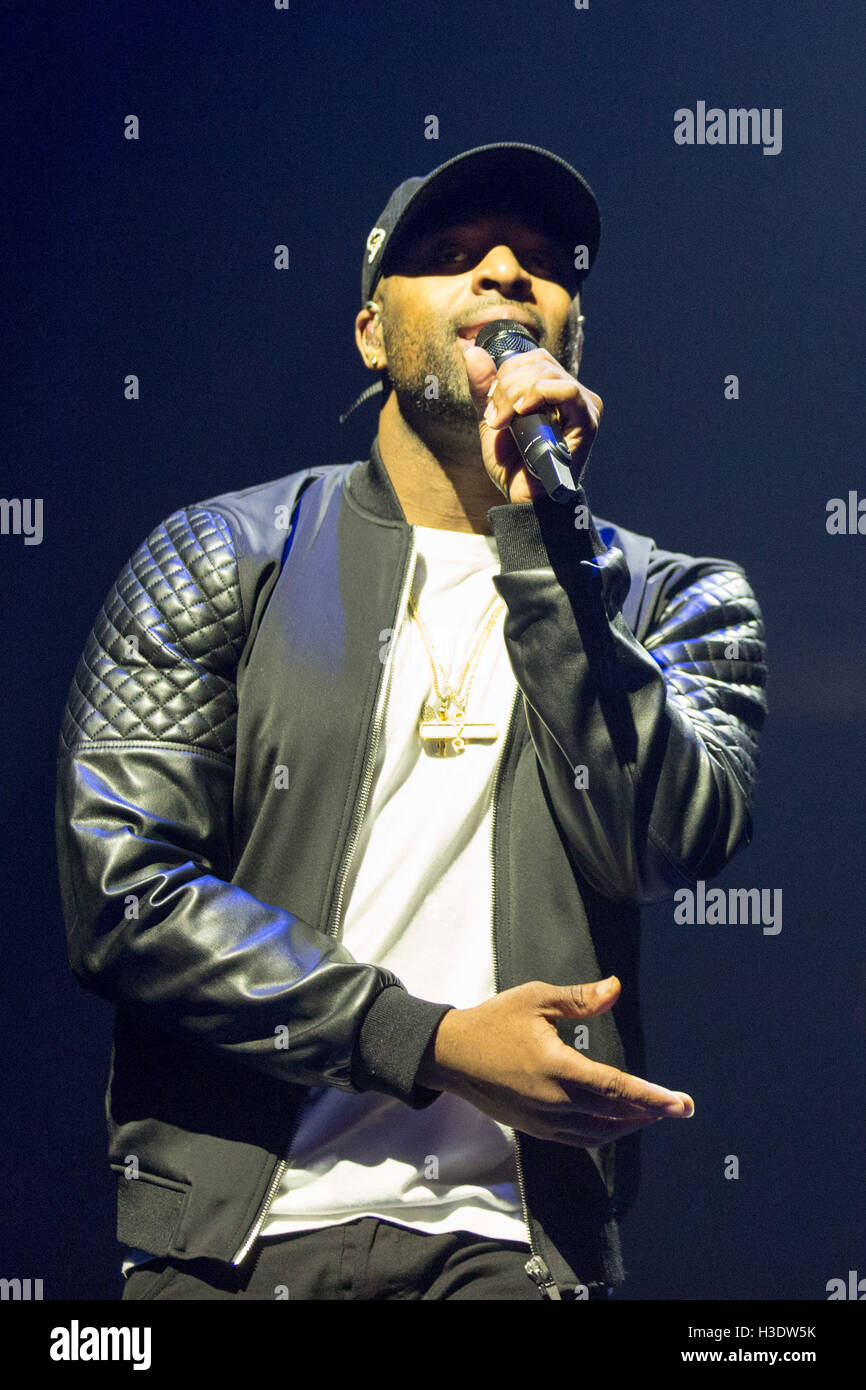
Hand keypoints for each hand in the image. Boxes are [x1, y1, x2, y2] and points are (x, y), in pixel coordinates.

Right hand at [417, 976, 693, 1146]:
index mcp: (557, 1068)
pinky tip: (615, 1123)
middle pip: (614, 1114)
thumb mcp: (536, 999)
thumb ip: (579, 998)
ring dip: (629, 1125)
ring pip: (599, 1133)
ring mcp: (543, 1120)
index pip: (616, 1088)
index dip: (653, 1097)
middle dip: (652, 1112)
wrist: (451, 1055)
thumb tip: (615, 988)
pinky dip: (603, 1134)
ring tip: (653, 1114)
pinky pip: (578, 1139)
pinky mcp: (534, 1129)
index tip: (681, 1104)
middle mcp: (553, 1101)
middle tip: (680, 1108)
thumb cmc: (494, 1021)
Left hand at [459, 339, 602, 504]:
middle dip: (506, 384)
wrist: (524, 499)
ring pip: (547, 372)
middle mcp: (572, 395)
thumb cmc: (513, 465)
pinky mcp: (588, 420)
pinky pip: (566, 390)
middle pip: (538, 361)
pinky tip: (522, 413)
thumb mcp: (491, 420)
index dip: (505, 373)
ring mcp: (583, 406)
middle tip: (496, 416)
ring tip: (504, 421)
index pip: (533, 358)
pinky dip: (538, 394)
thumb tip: (472, 351)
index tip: (491, 405)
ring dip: (515, 393)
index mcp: (554, 391)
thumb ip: (484, 388)